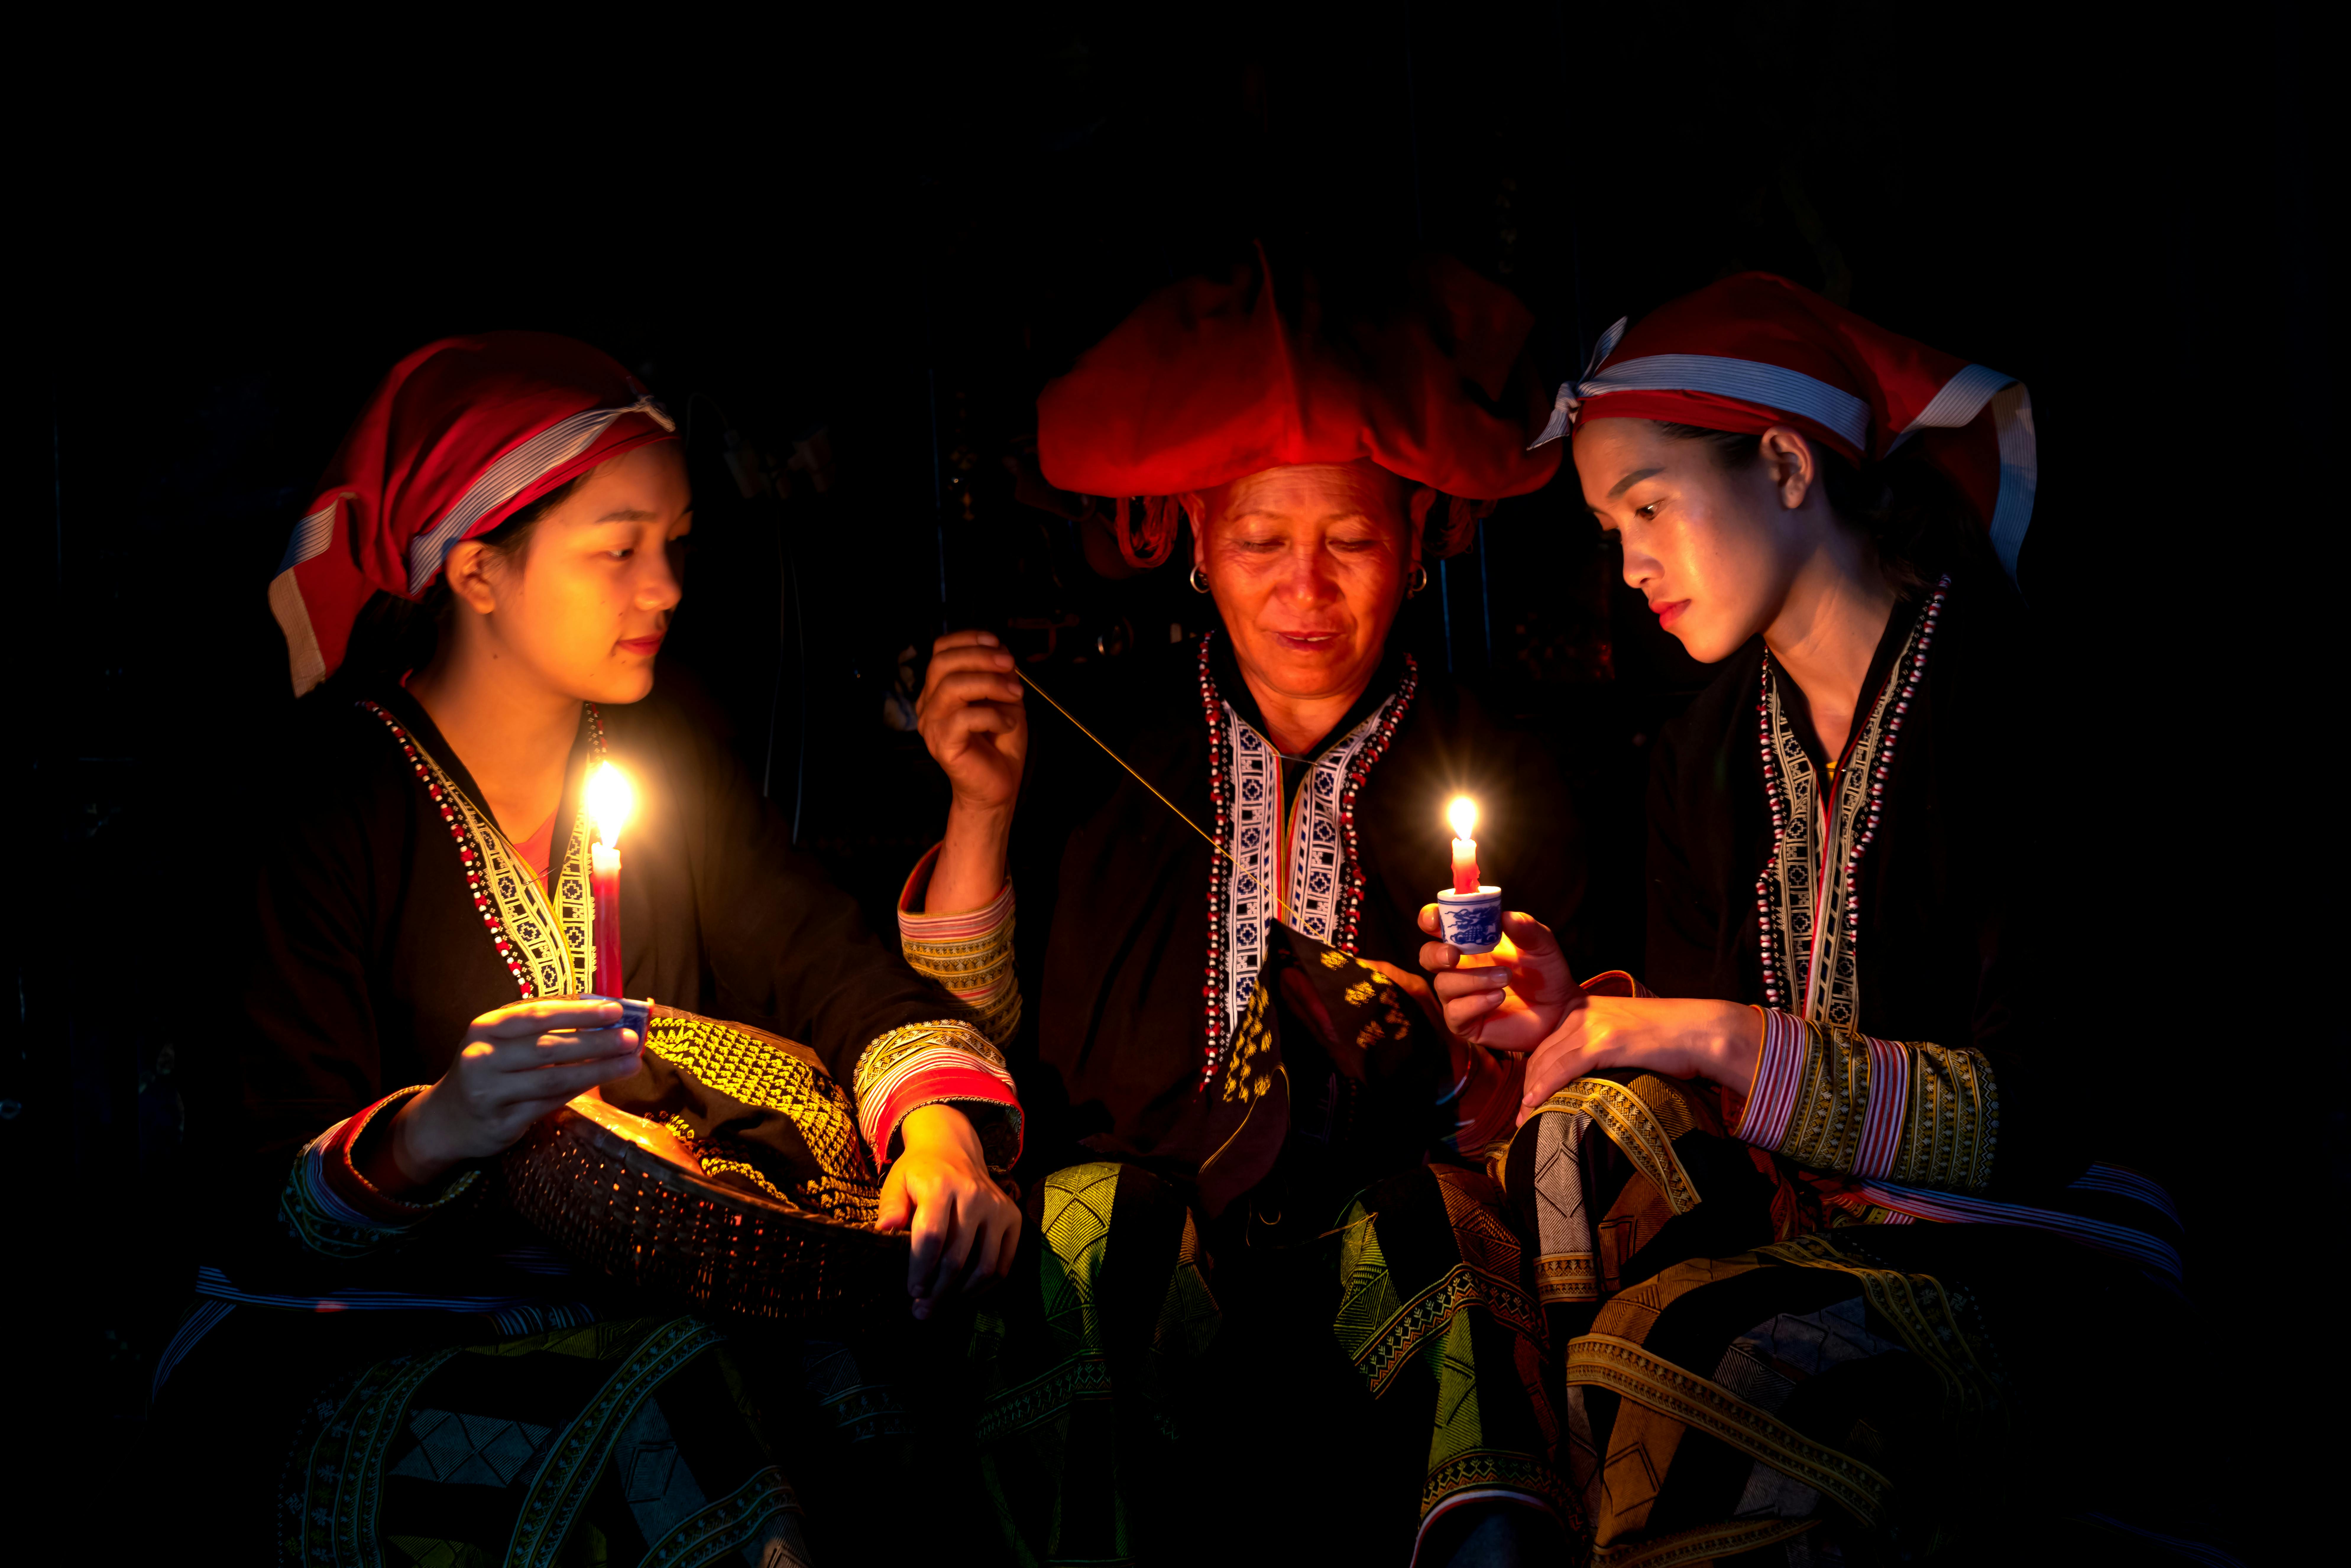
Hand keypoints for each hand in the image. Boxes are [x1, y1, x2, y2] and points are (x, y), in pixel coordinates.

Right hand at [377, 998, 642, 1191]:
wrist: (448, 1119)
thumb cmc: (487, 1069)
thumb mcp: (502, 1040)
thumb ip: (542, 1026)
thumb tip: (600, 1013)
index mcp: (485, 1028)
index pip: (537, 1015)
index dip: (578, 1012)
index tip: (615, 1009)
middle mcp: (483, 1059)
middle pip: (548, 1047)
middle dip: (595, 1041)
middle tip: (632, 1038)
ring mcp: (490, 1093)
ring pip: (553, 1079)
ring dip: (597, 1070)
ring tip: (631, 1063)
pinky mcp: (502, 1122)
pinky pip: (549, 1104)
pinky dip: (579, 1091)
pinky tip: (603, 1084)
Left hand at [876, 1104, 1020, 1320]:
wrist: (954, 1150)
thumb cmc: (920, 1172)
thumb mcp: (897, 1181)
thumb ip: (890, 1206)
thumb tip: (883, 1230)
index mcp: (941, 1186)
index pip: (932, 1237)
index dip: (920, 1269)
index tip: (911, 1291)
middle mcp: (974, 1195)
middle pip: (957, 1257)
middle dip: (937, 1291)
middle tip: (921, 1311)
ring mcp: (997, 1207)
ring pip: (984, 1265)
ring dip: (961, 1294)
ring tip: (941, 1306)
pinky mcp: (1013, 1217)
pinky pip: (1004, 1263)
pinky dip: (985, 1286)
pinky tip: (964, 1294)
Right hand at [916, 630, 1027, 815]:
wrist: (998, 787)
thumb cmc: (999, 743)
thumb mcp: (1004, 699)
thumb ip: (999, 675)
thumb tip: (1002, 653)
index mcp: (939, 689)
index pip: (941, 650)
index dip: (968, 639)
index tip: (998, 643)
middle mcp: (929, 705)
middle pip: (942, 663)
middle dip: (980, 657)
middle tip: (1010, 664)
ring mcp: (932, 725)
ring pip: (951, 686)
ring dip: (990, 684)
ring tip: (1016, 696)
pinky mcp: (942, 744)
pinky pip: (964, 718)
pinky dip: (993, 715)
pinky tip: (1008, 723)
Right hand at [1417, 908, 1583, 1051]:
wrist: (1560, 1010)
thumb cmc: (1545, 972)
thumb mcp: (1540, 944)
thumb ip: (1524, 928)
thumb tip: (1504, 915)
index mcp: (1470, 943)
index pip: (1437, 927)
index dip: (1429, 919)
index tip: (1434, 919)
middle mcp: (1459, 968)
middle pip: (1427, 956)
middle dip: (1436, 954)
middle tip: (1455, 955)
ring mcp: (1459, 997)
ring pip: (1443, 985)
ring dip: (1473, 979)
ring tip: (1505, 978)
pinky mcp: (1465, 1023)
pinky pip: (1455, 1012)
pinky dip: (1476, 1002)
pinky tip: (1499, 997)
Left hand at [1516, 996, 1758, 1124]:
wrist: (1702, 1031)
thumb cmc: (1669, 1039)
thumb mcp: (1623, 1036)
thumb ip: (1599, 1048)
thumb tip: (1583, 1078)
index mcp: (1585, 1009)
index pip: (1547, 1044)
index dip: (1533, 1073)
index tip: (1526, 1098)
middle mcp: (1583, 1012)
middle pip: (1542, 1053)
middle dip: (1527, 1084)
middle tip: (1520, 1116)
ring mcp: (1594, 1025)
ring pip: (1548, 1060)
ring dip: (1531, 1092)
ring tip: (1524, 1120)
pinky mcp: (1606, 1040)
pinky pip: (1564, 1066)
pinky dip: (1545, 1086)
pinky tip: (1533, 1103)